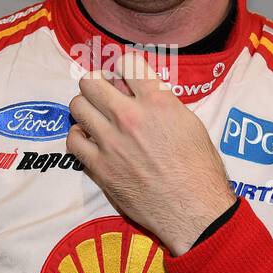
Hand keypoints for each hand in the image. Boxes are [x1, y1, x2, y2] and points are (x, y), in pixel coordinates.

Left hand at [67, 48, 236, 254]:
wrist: (194, 210)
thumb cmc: (200, 170)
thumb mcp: (190, 124)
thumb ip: (162, 103)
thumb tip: (140, 92)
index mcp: (157, 101)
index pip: (126, 62)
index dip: (124, 66)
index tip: (124, 75)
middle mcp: (130, 116)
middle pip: (91, 80)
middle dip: (97, 83)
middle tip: (104, 94)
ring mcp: (110, 142)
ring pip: (77, 106)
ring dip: (85, 107)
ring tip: (96, 116)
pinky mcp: (99, 166)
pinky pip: (72, 139)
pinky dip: (79, 135)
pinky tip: (90, 139)